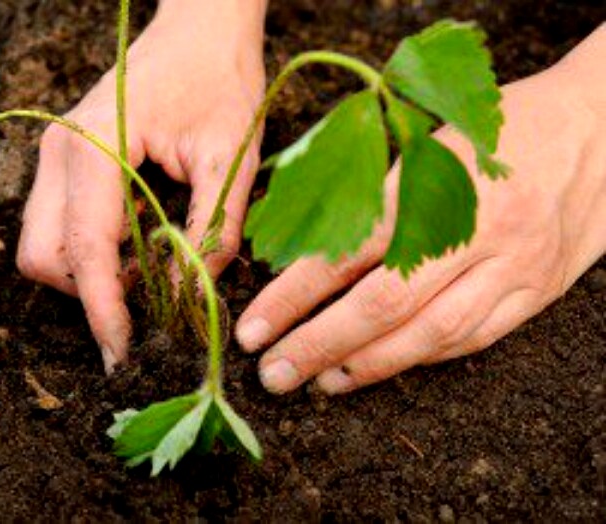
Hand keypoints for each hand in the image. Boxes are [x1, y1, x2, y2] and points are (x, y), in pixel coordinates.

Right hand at [17, 0, 266, 371]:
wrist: (202, 30)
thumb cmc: (221, 80)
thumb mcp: (231, 158)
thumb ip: (212, 230)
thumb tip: (191, 296)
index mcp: (95, 146)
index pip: (85, 248)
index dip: (103, 308)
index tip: (124, 352)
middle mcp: (61, 151)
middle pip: (44, 256)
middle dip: (88, 293)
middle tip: (148, 302)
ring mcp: (58, 155)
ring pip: (46, 245)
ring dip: (90, 274)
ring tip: (150, 270)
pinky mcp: (69, 161)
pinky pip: (61, 226)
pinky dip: (92, 252)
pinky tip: (138, 246)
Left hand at [236, 26, 605, 394]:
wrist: (602, 132)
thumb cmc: (498, 130)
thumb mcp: (430, 140)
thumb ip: (375, 193)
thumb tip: (303, 247)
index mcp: (438, 180)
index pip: (349, 250)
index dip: (294, 295)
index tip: (253, 327)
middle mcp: (477, 229)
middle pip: (384, 303)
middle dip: (319, 344)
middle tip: (272, 373)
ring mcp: (512, 266)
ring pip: (429, 334)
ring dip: (365, 366)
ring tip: (315, 382)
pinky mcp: (535, 292)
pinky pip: (470, 339)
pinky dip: (417, 361)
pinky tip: (376, 370)